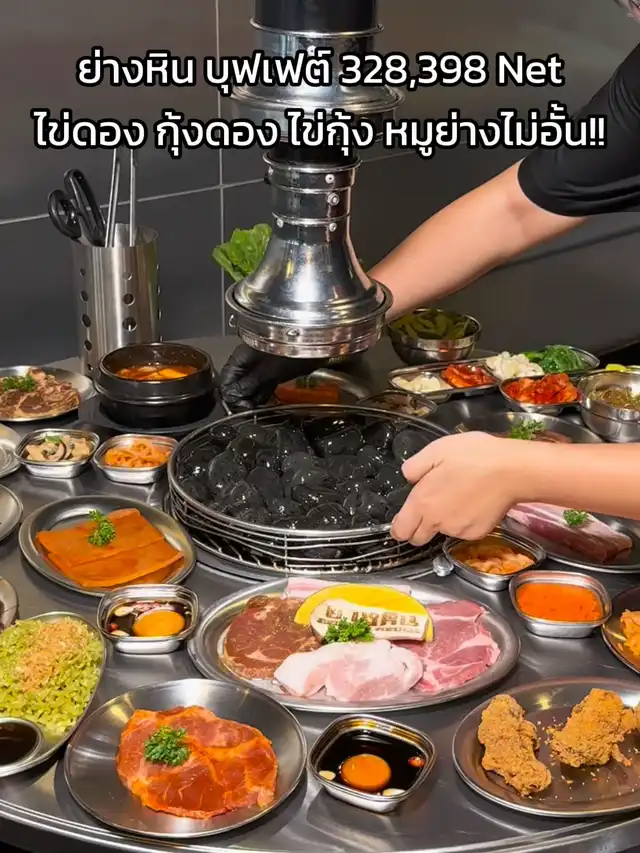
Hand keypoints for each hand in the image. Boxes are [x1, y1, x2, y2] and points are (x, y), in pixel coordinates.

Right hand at [218, 344, 324, 410]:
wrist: (318, 341)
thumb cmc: (293, 351)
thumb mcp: (269, 371)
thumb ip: (250, 385)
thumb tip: (233, 398)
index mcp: (241, 358)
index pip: (225, 382)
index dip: (231, 398)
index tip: (243, 410)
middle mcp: (248, 362)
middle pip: (236, 385)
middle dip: (242, 401)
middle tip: (251, 414)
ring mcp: (261, 366)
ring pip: (250, 387)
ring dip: (253, 400)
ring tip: (258, 413)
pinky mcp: (274, 371)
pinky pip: (263, 385)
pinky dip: (263, 396)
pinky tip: (266, 405)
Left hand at [390, 432, 524, 544]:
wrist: (512, 471)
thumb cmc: (474, 456)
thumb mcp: (436, 450)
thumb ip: (414, 466)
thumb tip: (408, 478)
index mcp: (422, 502)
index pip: (400, 530)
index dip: (399, 528)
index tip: (403, 522)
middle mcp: (437, 522)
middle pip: (418, 538)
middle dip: (419, 528)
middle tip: (431, 508)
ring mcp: (458, 530)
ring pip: (442, 532)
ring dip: (444, 521)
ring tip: (459, 495)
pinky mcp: (477, 533)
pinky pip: (463, 531)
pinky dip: (464, 521)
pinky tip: (474, 502)